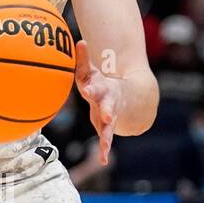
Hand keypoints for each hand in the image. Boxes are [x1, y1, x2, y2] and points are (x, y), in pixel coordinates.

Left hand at [74, 40, 122, 166]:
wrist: (124, 97)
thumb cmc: (100, 83)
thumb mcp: (91, 71)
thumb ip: (83, 59)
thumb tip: (79, 42)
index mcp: (102, 88)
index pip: (96, 86)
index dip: (93, 87)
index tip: (89, 88)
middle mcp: (109, 103)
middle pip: (108, 106)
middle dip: (107, 111)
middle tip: (107, 116)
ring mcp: (110, 116)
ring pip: (109, 127)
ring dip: (107, 135)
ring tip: (106, 146)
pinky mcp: (108, 128)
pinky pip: (107, 140)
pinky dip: (105, 150)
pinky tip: (102, 161)